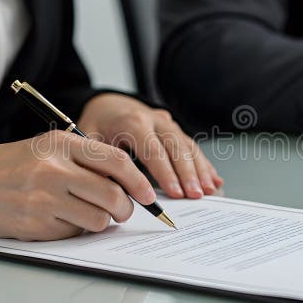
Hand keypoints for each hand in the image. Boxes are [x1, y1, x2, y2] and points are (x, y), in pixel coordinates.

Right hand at [0, 131, 156, 240]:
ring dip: (100, 222)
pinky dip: (74, 230)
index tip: (147, 195)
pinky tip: (58, 219)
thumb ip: (85, 160)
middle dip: (124, 209)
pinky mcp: (36, 224)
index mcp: (61, 144)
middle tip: (121, 211)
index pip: (116, 162)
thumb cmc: (12, 165)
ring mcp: (44, 198)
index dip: (138, 181)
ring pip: (98, 219)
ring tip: (86, 214)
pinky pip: (74, 233)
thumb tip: (127, 183)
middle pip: (112, 196)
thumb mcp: (48, 148)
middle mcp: (54, 169)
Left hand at [77, 93, 222, 198]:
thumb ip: (99, 162)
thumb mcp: (89, 141)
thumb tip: (112, 190)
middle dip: (188, 173)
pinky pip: (192, 146)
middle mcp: (154, 119)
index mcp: (132, 122)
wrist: (107, 105)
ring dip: (200, 170)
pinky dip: (204, 164)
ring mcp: (167, 123)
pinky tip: (214, 181)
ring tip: (208, 191)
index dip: (165, 173)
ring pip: (188, 146)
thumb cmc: (97, 126)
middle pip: (176, 147)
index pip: (152, 150)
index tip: (174, 194)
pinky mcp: (175, 130)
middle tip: (195, 196)